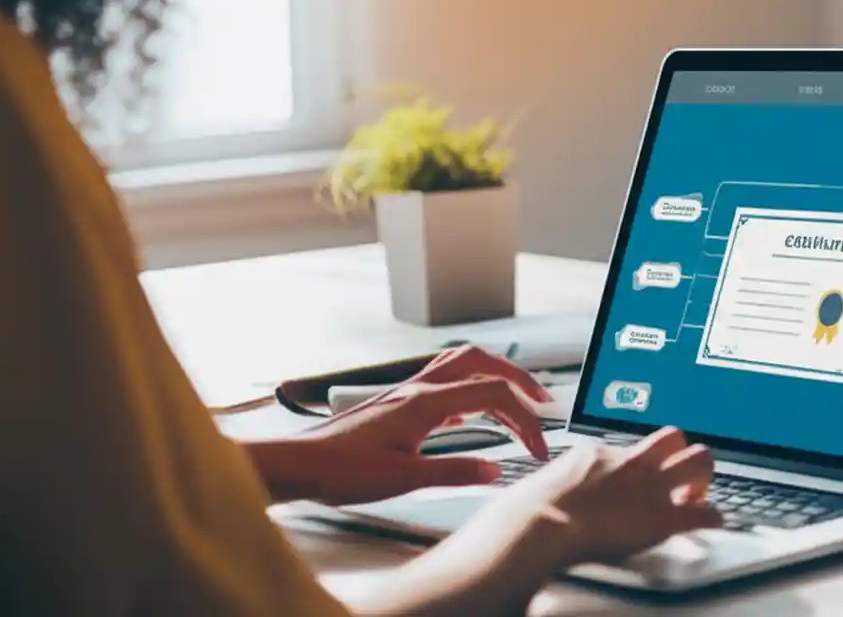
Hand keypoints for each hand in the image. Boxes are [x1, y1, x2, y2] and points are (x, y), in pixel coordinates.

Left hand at [246, 346, 552, 504]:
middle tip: (542, 402)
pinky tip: (469, 415)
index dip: (524, 419)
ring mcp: (407, 393)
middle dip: (517, 378)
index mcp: (426, 402)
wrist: (301, 463)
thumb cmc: (342, 470)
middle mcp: (418, 389)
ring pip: (461, 366)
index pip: (492, 395)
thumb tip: (496, 469)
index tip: (537, 447)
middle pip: (480, 363)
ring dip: (493, 377)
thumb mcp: (404, 479)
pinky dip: (468, 391)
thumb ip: (454, 472)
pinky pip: (443, 383)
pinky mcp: (398, 404)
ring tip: (515, 400)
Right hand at [469, 427, 720, 564]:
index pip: (631, 447)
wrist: (535, 528)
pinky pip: (705, 512)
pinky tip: (711, 523)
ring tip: (698, 494)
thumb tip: (541, 497)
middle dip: (682, 454)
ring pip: (699, 460)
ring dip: (703, 476)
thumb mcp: (540, 486)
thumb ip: (556, 485)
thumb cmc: (526, 515)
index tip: (640, 477)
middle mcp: (628, 464)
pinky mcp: (662, 518)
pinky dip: (713, 517)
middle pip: (673, 437)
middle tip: (680, 479)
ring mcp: (648, 487)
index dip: (641, 464)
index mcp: (596, 454)